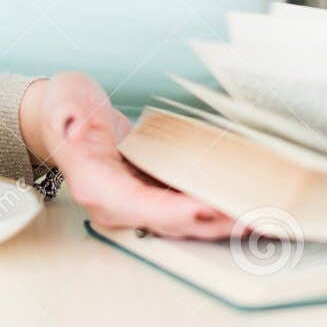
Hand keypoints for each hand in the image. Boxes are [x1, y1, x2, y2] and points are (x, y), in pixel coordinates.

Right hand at [19, 71, 233, 239]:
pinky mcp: (155, 197)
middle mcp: (119, 205)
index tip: (206, 209)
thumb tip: (72, 123)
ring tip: (263, 218)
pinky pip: (190, 209)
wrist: (70, 119)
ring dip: (224, 222)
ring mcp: (139, 204)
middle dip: (213, 223)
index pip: (138, 205)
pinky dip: (219, 210)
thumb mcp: (64, 103)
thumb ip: (67, 115)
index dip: (173, 212)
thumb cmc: (68, 112)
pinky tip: (249, 206)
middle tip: (253, 217)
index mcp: (97, 186)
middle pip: (171, 222)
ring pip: (186, 222)